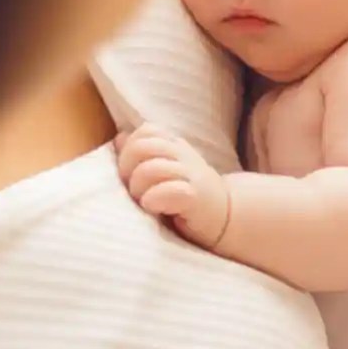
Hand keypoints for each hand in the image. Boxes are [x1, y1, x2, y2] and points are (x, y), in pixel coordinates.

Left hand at [116, 124, 230, 248]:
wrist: (226, 217)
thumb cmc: (187, 197)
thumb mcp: (164, 170)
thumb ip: (142, 155)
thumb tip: (120, 139)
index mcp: (175, 146)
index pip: (146, 131)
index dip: (130, 149)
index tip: (132, 172)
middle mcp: (184, 155)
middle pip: (142, 147)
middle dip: (128, 169)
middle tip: (134, 190)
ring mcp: (192, 174)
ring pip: (150, 169)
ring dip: (139, 188)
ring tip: (144, 201)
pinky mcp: (196, 196)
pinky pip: (168, 191)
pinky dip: (154, 200)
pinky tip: (155, 208)